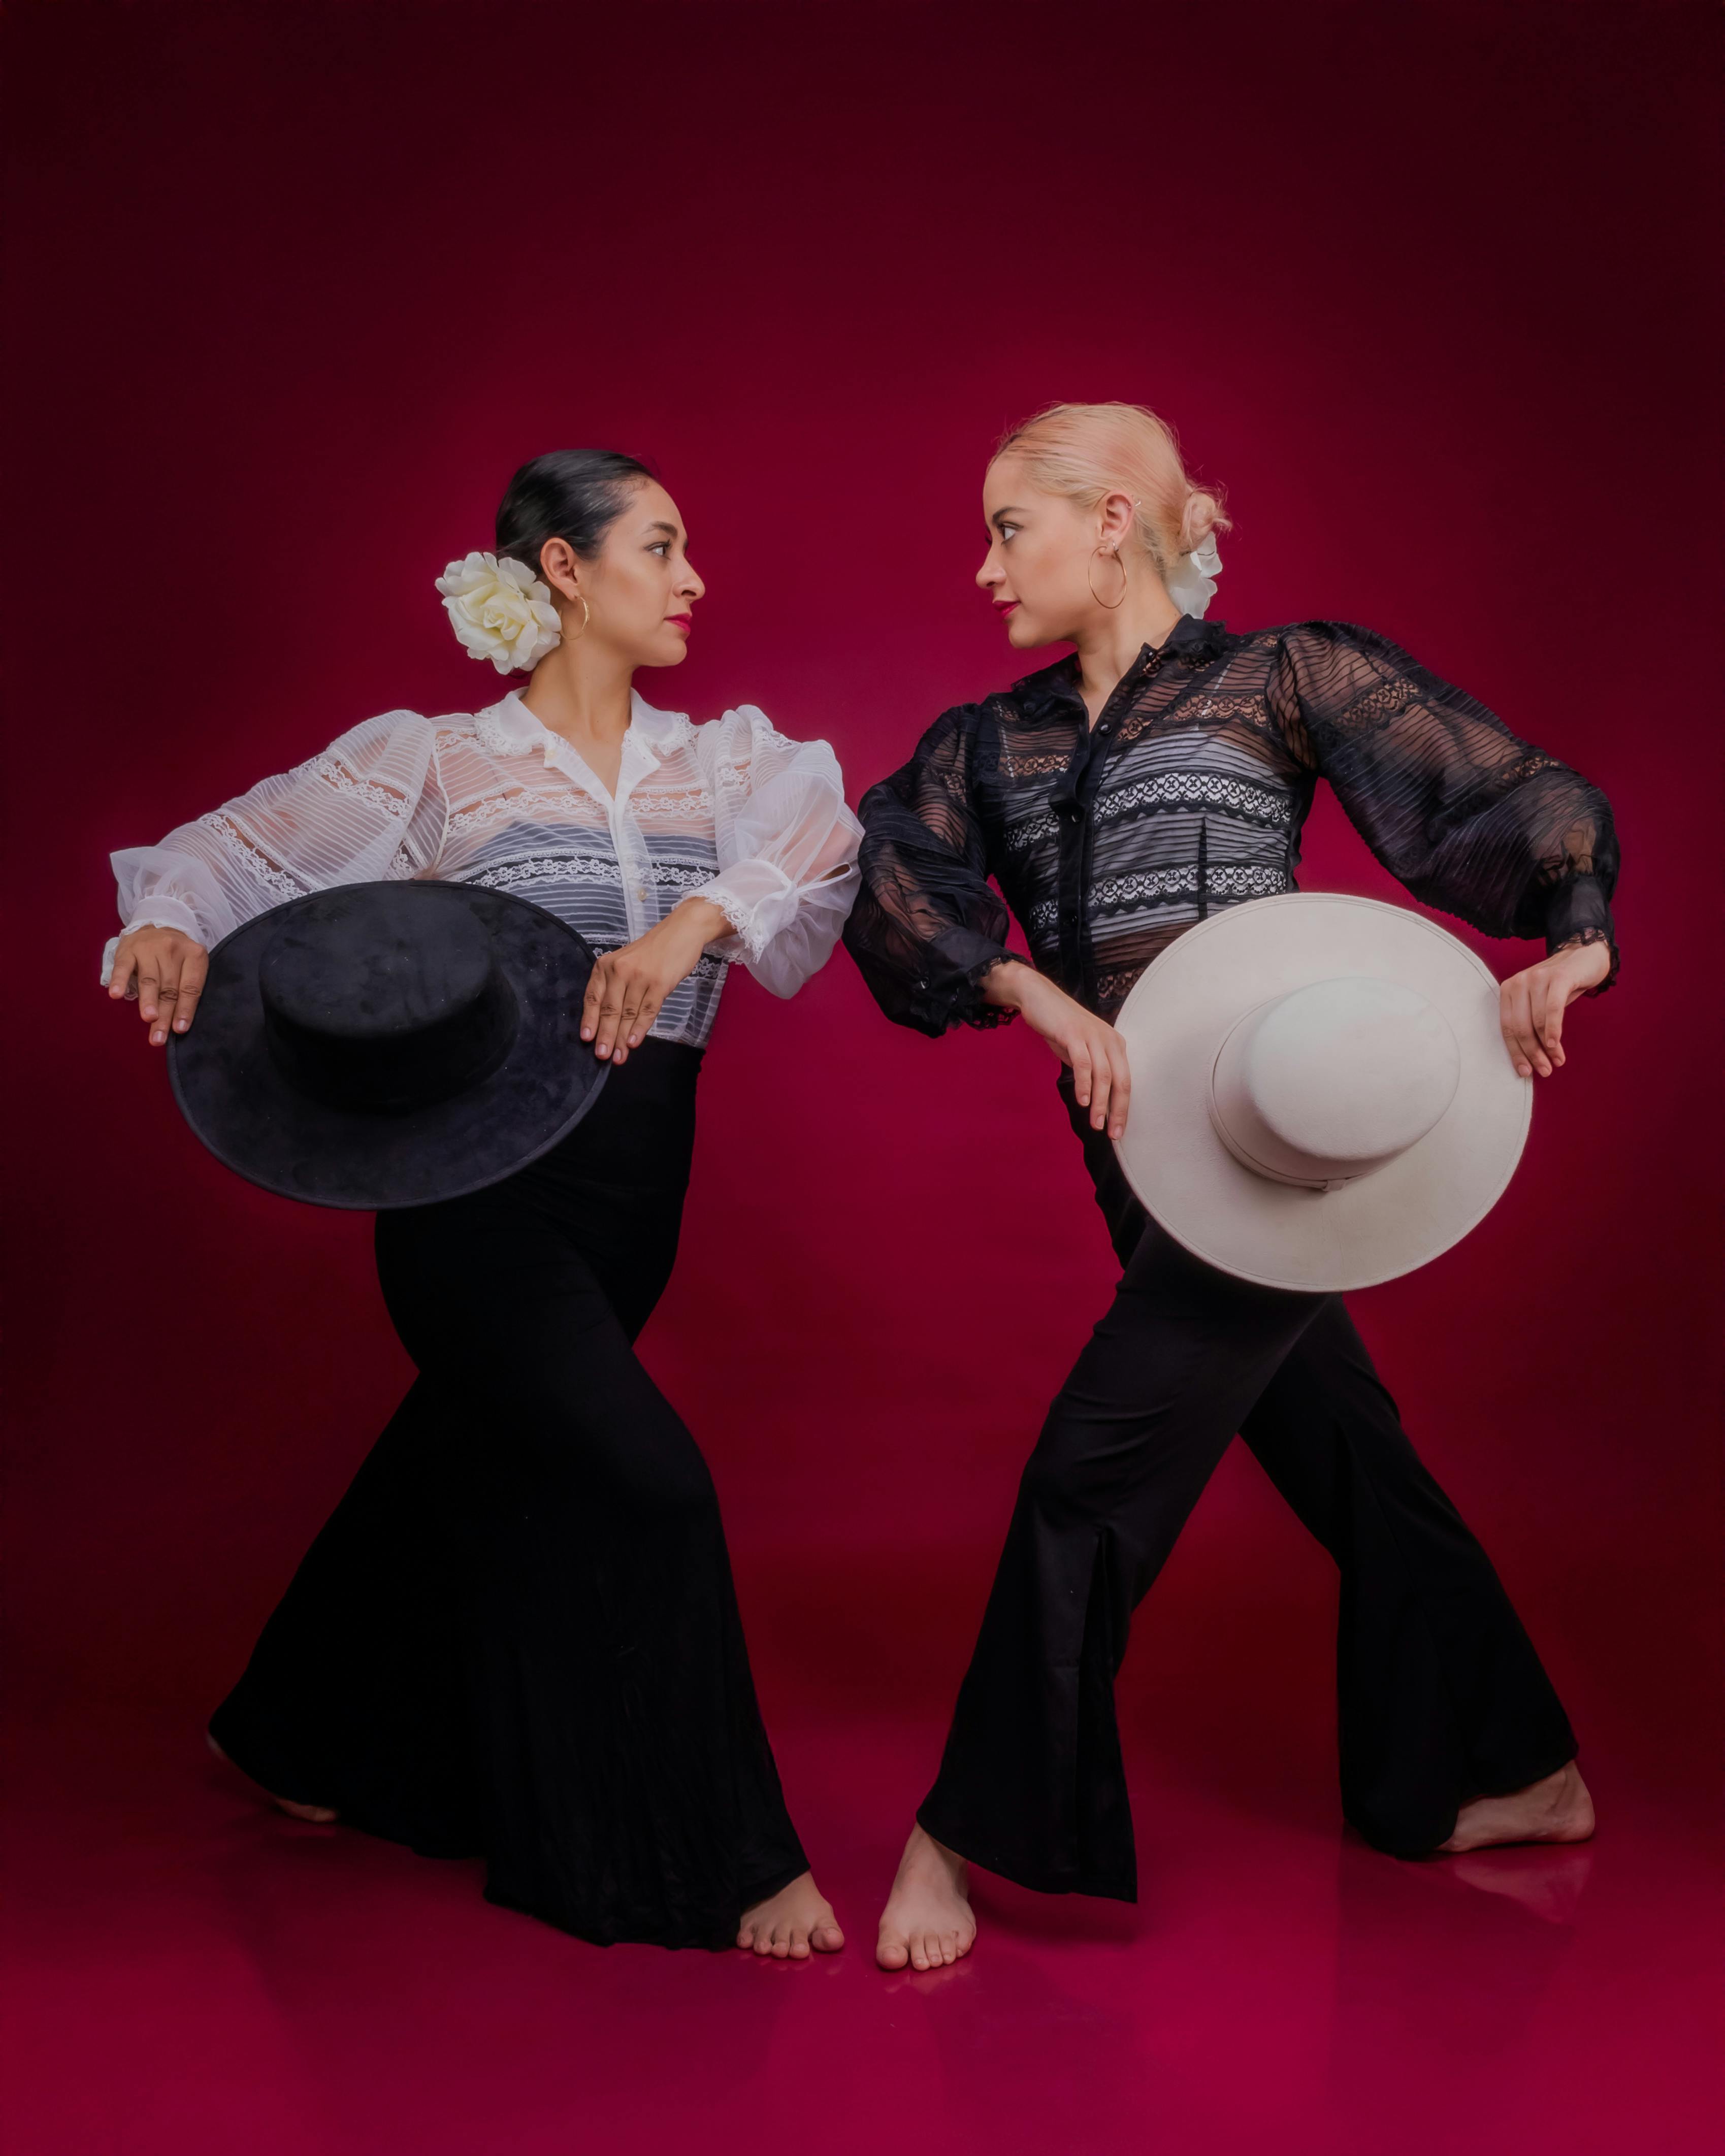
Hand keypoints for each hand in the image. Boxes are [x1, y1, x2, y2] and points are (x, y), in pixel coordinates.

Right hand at [107, 926, 209, 1046]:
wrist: (157, 923)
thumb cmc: (176, 955)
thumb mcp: (189, 966)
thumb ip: (186, 990)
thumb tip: (179, 1025)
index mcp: (194, 956)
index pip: (191, 988)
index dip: (185, 1009)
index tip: (179, 1029)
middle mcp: (173, 950)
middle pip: (169, 988)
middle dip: (164, 1014)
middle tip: (159, 1036)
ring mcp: (149, 948)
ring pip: (150, 980)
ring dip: (148, 1002)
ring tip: (149, 1019)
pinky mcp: (128, 949)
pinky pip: (123, 967)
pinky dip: (120, 981)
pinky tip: (117, 995)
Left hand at [581, 898, 730, 1064]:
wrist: (682, 931)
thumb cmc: (653, 952)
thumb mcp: (627, 964)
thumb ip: (616, 988)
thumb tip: (610, 1023)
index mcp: (606, 965)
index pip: (593, 997)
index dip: (589, 1020)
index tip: (586, 1039)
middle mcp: (619, 970)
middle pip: (609, 1009)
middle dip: (605, 1035)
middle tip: (602, 1056)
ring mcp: (639, 976)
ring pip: (627, 1013)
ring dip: (622, 1038)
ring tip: (618, 1057)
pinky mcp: (659, 983)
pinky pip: (647, 1010)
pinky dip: (639, 1028)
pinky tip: (633, 1042)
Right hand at [984, 961, 1132, 1138]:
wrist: (1039, 997)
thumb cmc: (1060, 1026)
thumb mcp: (1081, 1049)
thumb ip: (1091, 1070)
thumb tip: (1096, 1098)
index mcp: (1115, 1045)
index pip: (1125, 1081)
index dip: (1123, 1108)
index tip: (1119, 1131)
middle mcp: (1110, 1040)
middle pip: (1120, 1081)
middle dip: (1117, 1110)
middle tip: (1112, 1133)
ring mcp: (1093, 1036)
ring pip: (1103, 1075)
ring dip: (1100, 1103)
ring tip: (1096, 1123)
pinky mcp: (1075, 1034)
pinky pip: (1083, 1064)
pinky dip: (1084, 1084)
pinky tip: (1081, 1101)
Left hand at [1498, 939, 1610, 1077]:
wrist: (1584, 953)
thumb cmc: (1560, 985)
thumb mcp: (1540, 1003)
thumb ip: (1532, 1025)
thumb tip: (1533, 1058)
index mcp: (1508, 990)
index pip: (1507, 1028)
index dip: (1515, 1053)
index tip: (1524, 1072)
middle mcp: (1519, 983)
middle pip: (1520, 1028)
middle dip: (1532, 1054)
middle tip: (1545, 1070)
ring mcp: (1537, 978)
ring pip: (1537, 1022)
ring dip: (1548, 1047)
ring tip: (1557, 1061)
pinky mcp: (1558, 977)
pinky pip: (1552, 1008)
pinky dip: (1553, 1029)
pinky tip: (1555, 1045)